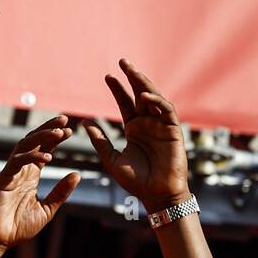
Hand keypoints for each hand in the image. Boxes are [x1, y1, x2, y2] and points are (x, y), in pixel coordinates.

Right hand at [0, 116, 80, 250]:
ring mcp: (11, 173)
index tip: (70, 130)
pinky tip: (48, 158)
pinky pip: (17, 161)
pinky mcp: (3, 180)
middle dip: (49, 128)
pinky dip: (32, 157)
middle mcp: (20, 170)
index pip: (44, 149)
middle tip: (65, 119)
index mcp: (30, 176)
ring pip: (25, 145)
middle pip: (34, 141)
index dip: (55, 138)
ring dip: (42, 136)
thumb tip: (77, 174)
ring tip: (60, 132)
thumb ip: (60, 193)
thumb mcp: (47, 210)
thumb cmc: (18, 228)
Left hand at [83, 59, 189, 213]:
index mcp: (134, 128)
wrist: (156, 195)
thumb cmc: (136, 181)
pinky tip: (144, 96)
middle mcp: (148, 123)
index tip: (107, 76)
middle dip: (132, 77)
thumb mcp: (111, 160)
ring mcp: (161, 125)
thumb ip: (100, 141)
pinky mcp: (173, 130)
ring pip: (154, 98)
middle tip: (122, 61)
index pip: (125, 102)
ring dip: (144, 83)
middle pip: (140, 94)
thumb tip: (83, 123)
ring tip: (133, 71)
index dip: (118, 89)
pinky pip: (166, 111)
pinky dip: (157, 102)